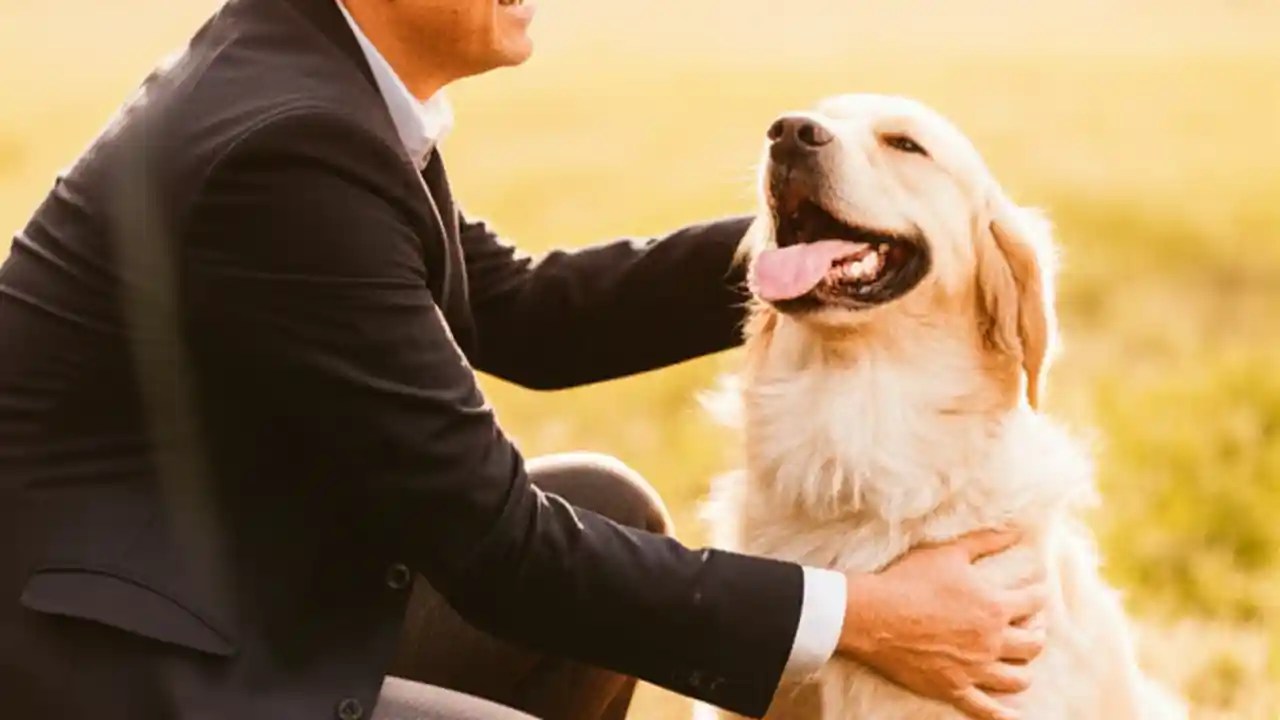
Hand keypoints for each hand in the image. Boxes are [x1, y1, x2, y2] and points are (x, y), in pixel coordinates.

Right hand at [836, 530, 1046, 719]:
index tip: (1036, 590)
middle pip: (1033, 643)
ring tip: (1019, 660)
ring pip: (1017, 678)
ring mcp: (974, 669)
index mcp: (994, 607)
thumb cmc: (910, 580)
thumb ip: (986, 541)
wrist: (873, 615)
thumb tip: (1016, 531)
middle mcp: (991, 641)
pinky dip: (1003, 715)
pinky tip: (1014, 717)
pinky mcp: (953, 688)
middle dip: (1037, 632)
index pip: (1034, 602)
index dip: (1038, 594)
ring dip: (1024, 669)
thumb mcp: (950, 553)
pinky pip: (986, 709)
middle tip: (1030, 625)